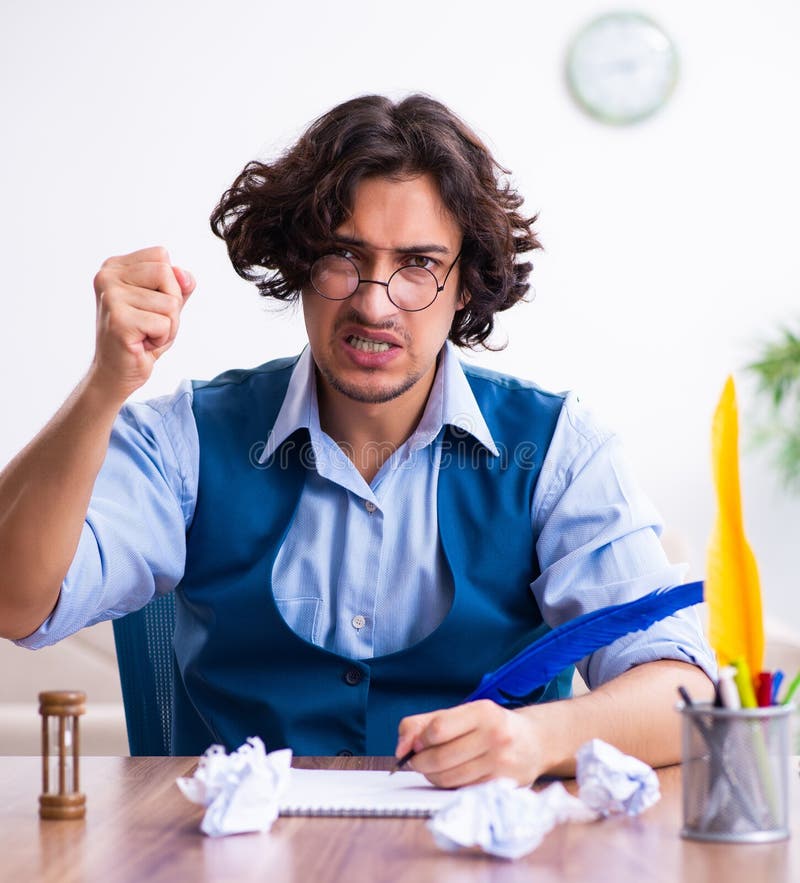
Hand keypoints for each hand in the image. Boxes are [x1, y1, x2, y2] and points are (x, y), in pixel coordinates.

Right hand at [89, 246, 194, 403]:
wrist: (116, 372)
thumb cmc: (141, 336)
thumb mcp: (165, 304)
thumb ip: (179, 284)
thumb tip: (185, 275)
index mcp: (115, 266)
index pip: (161, 255)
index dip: (169, 284)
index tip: (151, 305)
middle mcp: (107, 277)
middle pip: (166, 273)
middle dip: (172, 305)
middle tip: (151, 322)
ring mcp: (111, 297)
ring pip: (170, 303)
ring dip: (167, 326)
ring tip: (146, 334)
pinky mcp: (119, 320)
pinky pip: (164, 324)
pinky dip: (161, 338)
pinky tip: (142, 343)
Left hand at [395, 700, 547, 787]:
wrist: (533, 742)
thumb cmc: (488, 726)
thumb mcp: (459, 714)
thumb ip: (422, 724)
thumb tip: (401, 748)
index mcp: (482, 711)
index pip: (437, 729)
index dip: (419, 740)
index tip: (415, 744)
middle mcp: (495, 736)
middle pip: (440, 757)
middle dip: (419, 762)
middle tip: (416, 760)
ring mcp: (500, 763)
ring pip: (448, 778)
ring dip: (431, 776)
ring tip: (431, 768)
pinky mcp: (501, 784)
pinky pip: (461, 790)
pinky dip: (447, 786)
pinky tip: (449, 776)